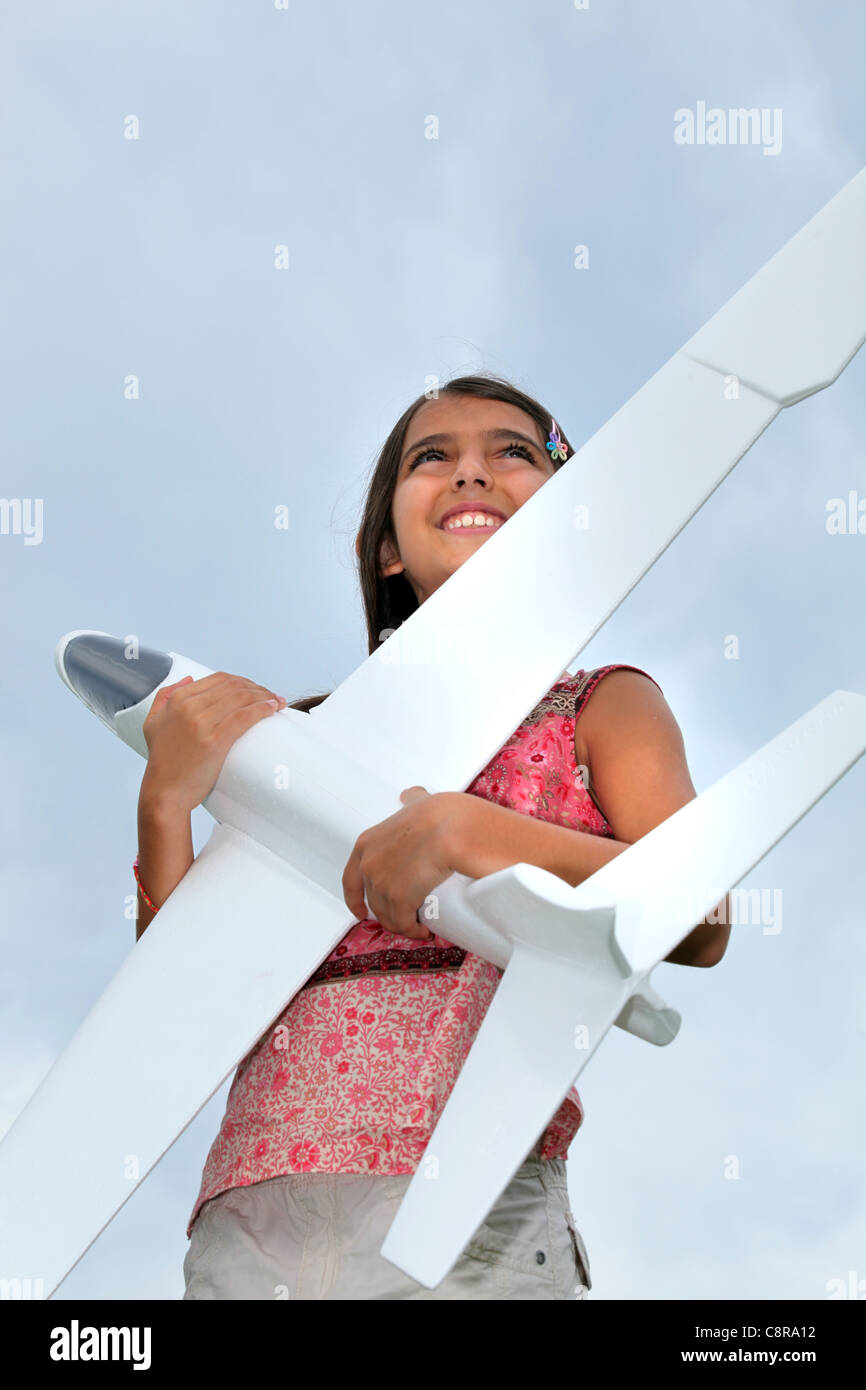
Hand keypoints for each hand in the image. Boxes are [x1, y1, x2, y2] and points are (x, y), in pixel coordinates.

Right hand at [140, 671, 286, 816]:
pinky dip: (262, 708)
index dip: (242, 681)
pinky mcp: (214, 742)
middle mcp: (187, 707)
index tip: (256, 689)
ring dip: (264, 696)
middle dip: (257, 688)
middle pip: (233, 686)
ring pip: (241, 698)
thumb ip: (165, 696)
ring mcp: (201, 723)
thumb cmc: (163, 761)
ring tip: (277, 702)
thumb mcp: (153, 723)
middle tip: (271, 696)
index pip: (218, 679)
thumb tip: (189, 678)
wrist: (165, 793)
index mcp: (177, 700)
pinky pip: (244, 717)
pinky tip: (273, 707)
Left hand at [341, 787, 462, 940]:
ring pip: (389, 916)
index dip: (355, 898)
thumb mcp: (417, 803)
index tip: (360, 911)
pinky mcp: (397, 901)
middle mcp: (368, 865)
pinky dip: (413, 930)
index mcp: (366, 843)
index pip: (350, 879)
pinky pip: (403, 924)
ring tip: (419, 925)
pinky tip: (423, 930)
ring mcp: (381, 884)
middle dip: (387, 913)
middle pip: (373, 901)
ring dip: (403, 924)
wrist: (451, 829)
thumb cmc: (440, 815)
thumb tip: (410, 795)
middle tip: (404, 918)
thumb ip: (411, 802)